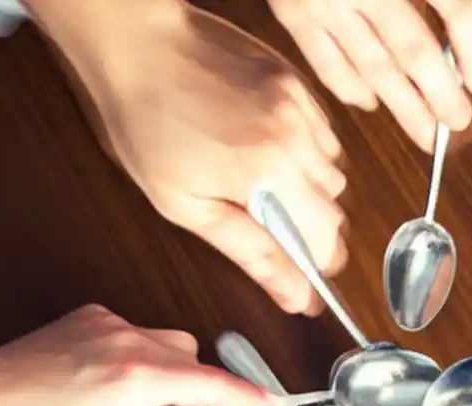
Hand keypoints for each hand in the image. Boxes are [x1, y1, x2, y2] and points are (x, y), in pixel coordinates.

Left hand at [0, 304, 278, 405]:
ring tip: (128, 404)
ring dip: (166, 371)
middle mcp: (129, 340)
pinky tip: (102, 381)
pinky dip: (136, 356)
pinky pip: (136, 333)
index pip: (213, 384)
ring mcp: (110, 322)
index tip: (272, 404)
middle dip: (194, 387)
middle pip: (193, 357)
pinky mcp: (92, 314)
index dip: (248, 397)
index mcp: (138, 379)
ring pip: (167, 341)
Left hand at [27, 0, 345, 314]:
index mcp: (268, 172)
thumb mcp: (186, 204)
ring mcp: (300, 105)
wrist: (137, 43)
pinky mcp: (297, 81)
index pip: (327, 240)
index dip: (316, 263)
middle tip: (264, 222)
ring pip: (333, 171)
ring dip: (307, 188)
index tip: (302, 273)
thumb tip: (295, 296)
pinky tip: (264, 146)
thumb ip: (251, 252)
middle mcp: (295, 137)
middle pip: (334, 208)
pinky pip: (323, 133)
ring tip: (259, 180)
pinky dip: (305, 151)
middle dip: (308, 227)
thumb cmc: (146, 122)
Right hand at [268, 0, 471, 150]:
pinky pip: (324, 61)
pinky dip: (349, 88)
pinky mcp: (290, 11)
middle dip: (439, 94)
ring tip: (424, 131)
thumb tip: (467, 27)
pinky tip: (370, 103)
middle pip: (413, 48)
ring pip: (371, 65)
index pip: (452, 4)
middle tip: (457, 123)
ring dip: (402, 104)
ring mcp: (322, 1)